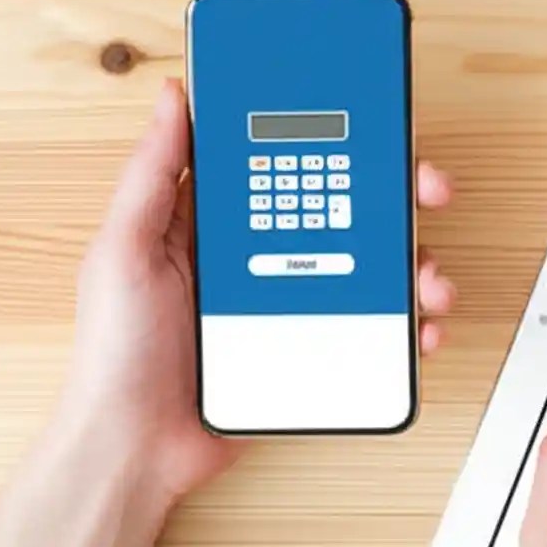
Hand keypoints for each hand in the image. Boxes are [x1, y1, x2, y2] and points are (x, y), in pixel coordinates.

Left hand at [55, 79, 456, 503]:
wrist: (139, 447)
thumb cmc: (117, 354)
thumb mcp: (124, 250)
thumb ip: (151, 174)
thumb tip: (174, 98)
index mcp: (217, 223)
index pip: (286, 163)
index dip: (333, 141)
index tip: (373, 127)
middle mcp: (260, 257)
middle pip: (343, 210)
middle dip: (395, 197)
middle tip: (426, 193)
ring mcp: (289, 303)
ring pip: (368, 269)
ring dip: (413, 265)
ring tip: (429, 279)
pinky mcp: (309, 347)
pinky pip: (369, 328)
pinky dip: (404, 325)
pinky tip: (419, 327)